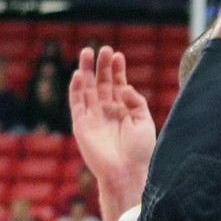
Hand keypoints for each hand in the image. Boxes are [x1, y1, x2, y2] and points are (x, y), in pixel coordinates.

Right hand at [68, 46, 154, 189]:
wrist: (127, 172)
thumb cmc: (140, 151)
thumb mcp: (144, 121)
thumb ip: (136, 101)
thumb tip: (123, 86)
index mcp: (123, 110)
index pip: (117, 84)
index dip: (117, 70)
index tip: (119, 54)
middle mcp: (107, 111)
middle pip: (101, 83)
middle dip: (102, 65)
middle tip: (104, 48)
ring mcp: (93, 117)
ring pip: (87, 88)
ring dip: (87, 70)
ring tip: (88, 52)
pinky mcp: (81, 125)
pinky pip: (76, 103)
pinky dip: (76, 89)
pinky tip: (79, 74)